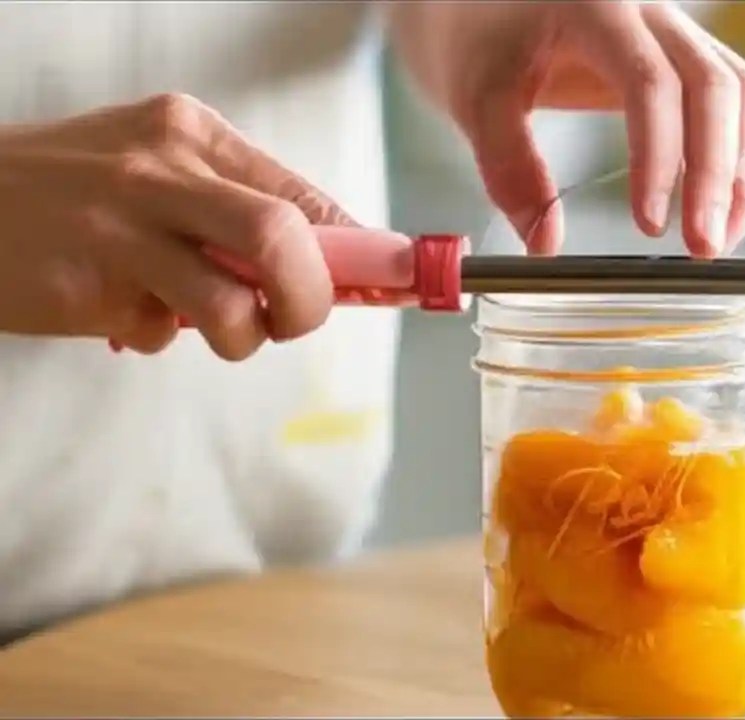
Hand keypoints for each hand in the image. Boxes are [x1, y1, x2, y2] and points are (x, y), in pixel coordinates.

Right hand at [0, 94, 351, 358]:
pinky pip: (160, 333)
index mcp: (191, 133)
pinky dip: (159, 337)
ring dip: (239, 335)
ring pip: (231, 303)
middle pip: (282, 238)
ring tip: (206, 322)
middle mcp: (160, 169)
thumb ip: (232, 205)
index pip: (301, 197)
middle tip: (294, 320)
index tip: (381, 283)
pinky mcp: (85, 284)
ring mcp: (120, 227)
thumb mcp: (153, 166)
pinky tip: (123, 308)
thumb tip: (330, 265)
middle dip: (311, 298)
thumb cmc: (70, 192)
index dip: (356, 250)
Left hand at [390, 1, 744, 257]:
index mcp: (597, 7)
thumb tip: (545, 244)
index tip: (649, 226)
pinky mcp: (695, 59)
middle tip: (703, 248)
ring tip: (718, 239)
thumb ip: (508, 167)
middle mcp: (654, 12)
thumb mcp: (475, 97)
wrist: (482, 4)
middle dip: (719, 176)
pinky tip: (730, 208)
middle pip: (718, 88)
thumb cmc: (476, 38)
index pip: (650, 82)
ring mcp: (683, 33)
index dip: (660, 159)